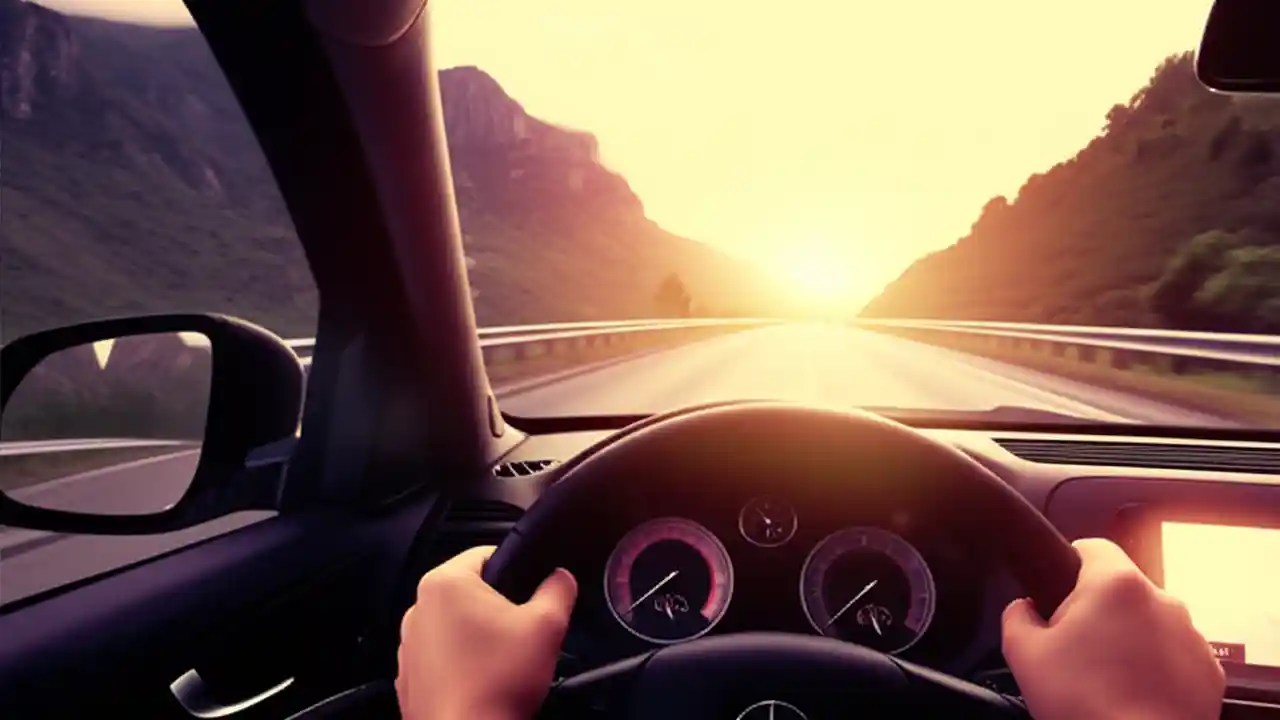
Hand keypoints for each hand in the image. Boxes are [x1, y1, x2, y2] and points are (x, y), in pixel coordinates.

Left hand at [397, 546, 577, 719]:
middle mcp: (417, 606)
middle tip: (522, 633)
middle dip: (497, 607)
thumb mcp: (546, 626)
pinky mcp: (407, 675)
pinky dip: (460, 662)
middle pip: (470, 591)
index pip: (486, 553)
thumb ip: (558, 589)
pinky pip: (441, 655)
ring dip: (478, 635)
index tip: (533, 598)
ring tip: (502, 662)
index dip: (517, 571)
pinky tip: (481, 681)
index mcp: (445, 582)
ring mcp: (407, 643)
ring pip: (455, 624)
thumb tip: (560, 576)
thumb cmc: (500, 679)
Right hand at [1002, 538, 1223, 719]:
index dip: (1068, 567)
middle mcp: (1162, 600)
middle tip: (1074, 649)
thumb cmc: (1084, 705)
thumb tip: (1025, 609)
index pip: (1091, 546)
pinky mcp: (1208, 670)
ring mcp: (1191, 636)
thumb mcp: (1023, 654)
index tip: (1057, 596)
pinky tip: (1134, 692)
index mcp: (1115, 585)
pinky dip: (1156, 665)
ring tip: (1106, 677)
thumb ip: (1016, 615)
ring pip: (1148, 621)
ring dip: (1129, 637)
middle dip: (1098, 610)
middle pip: (1120, 587)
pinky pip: (1174, 653)